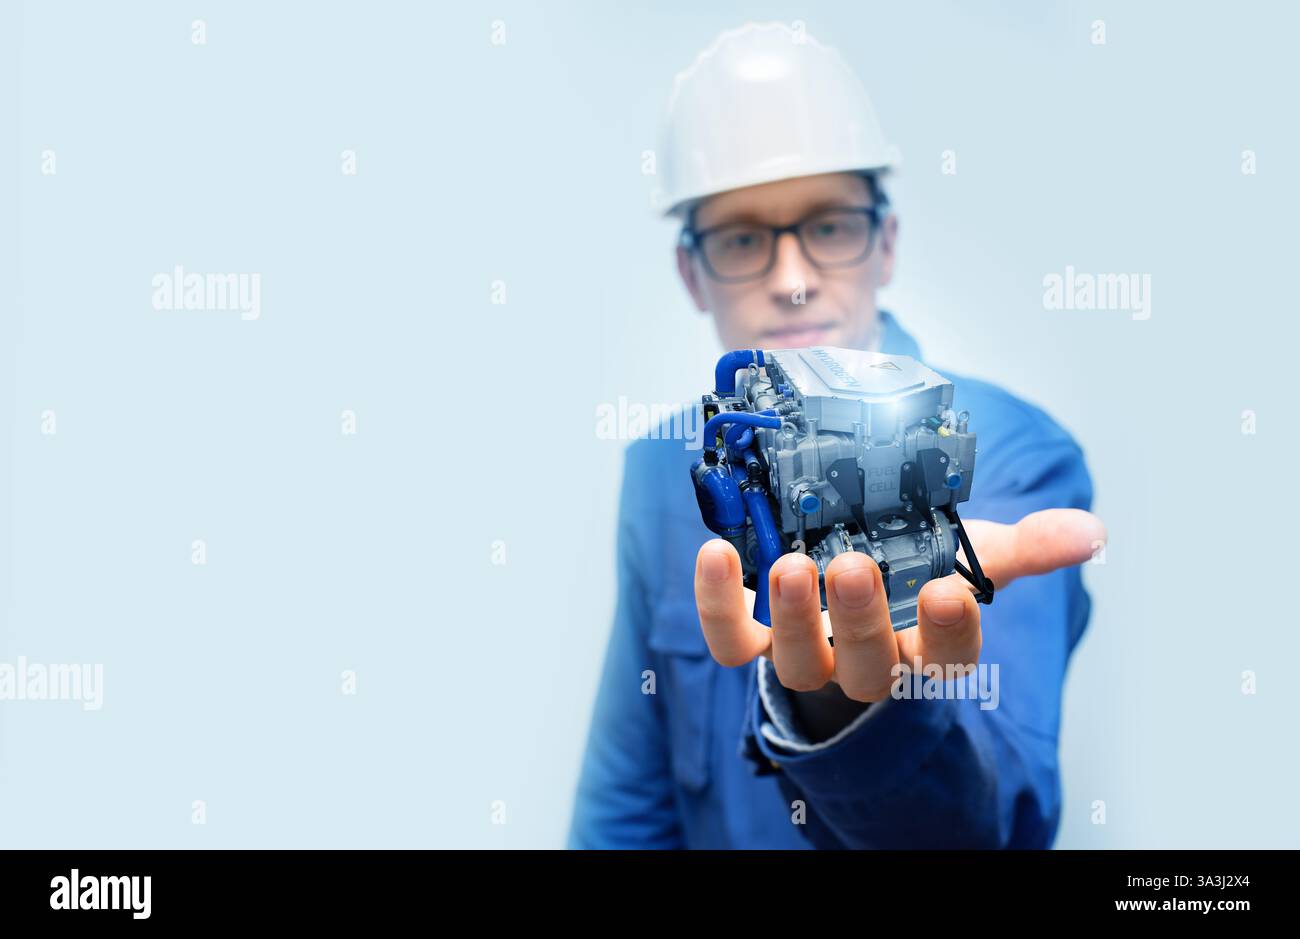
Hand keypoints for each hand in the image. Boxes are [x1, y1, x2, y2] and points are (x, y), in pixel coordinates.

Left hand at [693, 509, 1105, 700]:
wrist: (844, 589)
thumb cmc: (911, 576)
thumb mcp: (968, 554)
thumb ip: (1024, 546)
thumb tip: (1092, 532)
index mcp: (925, 648)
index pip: (947, 657)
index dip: (949, 631)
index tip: (951, 589)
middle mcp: (865, 661)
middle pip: (867, 664)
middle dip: (861, 619)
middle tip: (855, 566)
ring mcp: (805, 653)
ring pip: (797, 659)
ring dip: (793, 615)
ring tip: (790, 566)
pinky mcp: (753, 638)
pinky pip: (730, 639)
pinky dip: (715, 603)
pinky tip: (714, 552)